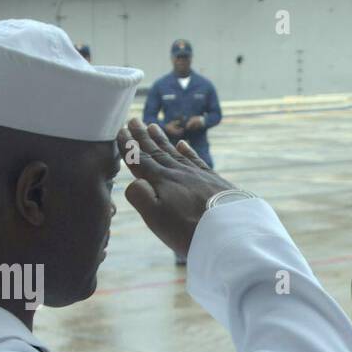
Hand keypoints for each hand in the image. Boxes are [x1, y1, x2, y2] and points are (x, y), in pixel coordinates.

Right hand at [117, 118, 236, 256]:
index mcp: (161, 181)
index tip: (121, 131)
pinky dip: (188, 151)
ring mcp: (197, 175)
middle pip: (156, 152)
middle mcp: (178, 173)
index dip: (129, 146)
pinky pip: (197, 160)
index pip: (140, 159)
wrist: (231, 231)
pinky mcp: (214, 181)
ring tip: (153, 126)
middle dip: (143, 137)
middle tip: (133, 120)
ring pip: (175, 153)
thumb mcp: (156, 218)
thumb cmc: (189, 229)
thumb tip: (134, 180)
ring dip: (162, 140)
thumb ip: (140, 196)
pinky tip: (184, 144)